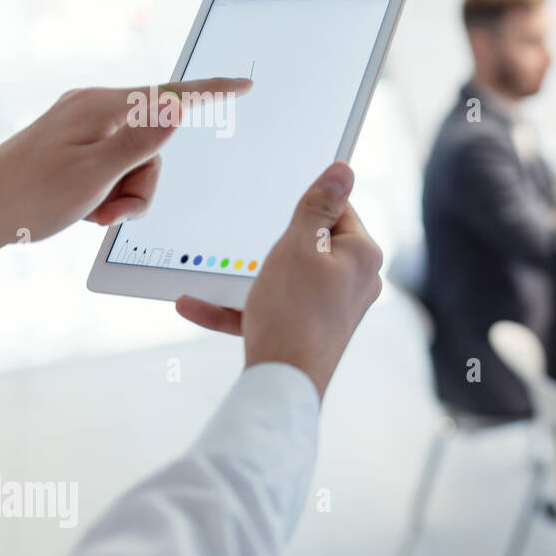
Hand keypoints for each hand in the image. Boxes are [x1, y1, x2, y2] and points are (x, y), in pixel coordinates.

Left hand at [0, 78, 251, 251]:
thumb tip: (179, 107)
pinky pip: (117, 166)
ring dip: (125, 194)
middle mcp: (94, 109)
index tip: (243, 85)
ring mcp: (85, 127)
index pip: (169, 96)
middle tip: (110, 208)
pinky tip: (86, 206)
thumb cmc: (29, 197)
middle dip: (142, 184)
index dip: (211, 93)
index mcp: (100, 108)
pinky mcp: (78, 144)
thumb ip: (143, 142)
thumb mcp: (94, 175)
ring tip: (93, 210)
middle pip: (155, 145)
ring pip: (139, 162)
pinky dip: (110, 192)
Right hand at [175, 163, 382, 399]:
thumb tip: (343, 170)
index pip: (340, 209)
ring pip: (289, 276)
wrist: (283, 384)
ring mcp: (335, 308)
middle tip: (250, 245)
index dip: (308, 205)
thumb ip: (318, 206)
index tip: (281, 207)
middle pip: (314, 242)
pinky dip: (240, 306)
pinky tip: (192, 303)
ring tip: (217, 273)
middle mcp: (358, 281)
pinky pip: (272, 308)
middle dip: (279, 242)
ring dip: (249, 276)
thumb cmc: (293, 313)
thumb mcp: (298, 246)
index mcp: (362, 255)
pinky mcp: (312, 330)